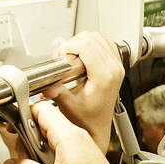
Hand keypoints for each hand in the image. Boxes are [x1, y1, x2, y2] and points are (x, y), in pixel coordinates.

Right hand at [2, 100, 134, 163]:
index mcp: (69, 136)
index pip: (40, 108)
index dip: (22, 116)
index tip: (14, 130)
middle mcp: (76, 135)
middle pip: (42, 120)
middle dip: (27, 137)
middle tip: (25, 157)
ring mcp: (80, 142)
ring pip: (49, 133)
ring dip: (37, 148)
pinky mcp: (81, 152)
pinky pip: (58, 144)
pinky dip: (48, 154)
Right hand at [41, 32, 123, 153]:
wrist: (97, 126)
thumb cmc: (87, 119)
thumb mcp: (68, 105)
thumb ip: (57, 92)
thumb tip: (46, 83)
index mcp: (105, 76)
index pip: (87, 45)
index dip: (70, 46)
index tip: (62, 57)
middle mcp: (114, 68)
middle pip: (92, 38)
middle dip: (74, 44)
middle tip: (66, 58)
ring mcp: (117, 66)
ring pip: (99, 37)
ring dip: (83, 42)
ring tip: (74, 57)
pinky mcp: (116, 65)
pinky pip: (105, 43)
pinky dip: (93, 44)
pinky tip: (84, 55)